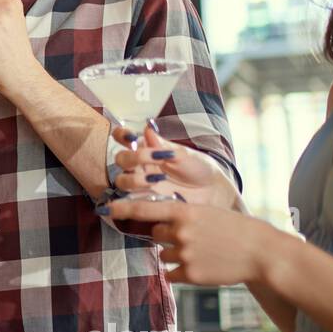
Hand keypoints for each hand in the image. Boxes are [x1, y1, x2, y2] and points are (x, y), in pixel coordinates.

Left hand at [100, 197, 274, 285]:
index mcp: (185, 212)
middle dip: (168, 237)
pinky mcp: (190, 275)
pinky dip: (182, 272)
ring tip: (203, 253)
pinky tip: (204, 266)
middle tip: (192, 239)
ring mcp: (184, 255)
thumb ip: (182, 216)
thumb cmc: (235, 229)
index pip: (144, 209)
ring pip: (164, 256)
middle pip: (155, 235)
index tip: (105, 208)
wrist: (261, 252)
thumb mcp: (208, 213)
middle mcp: (180, 232)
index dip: (122, 208)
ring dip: (177, 255)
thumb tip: (158, 224)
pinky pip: (172, 275)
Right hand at [112, 123, 239, 209]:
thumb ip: (163, 146)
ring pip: (121, 181)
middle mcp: (139, 166)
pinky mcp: (144, 202)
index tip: (131, 137)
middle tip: (155, 158)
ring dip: (134, 179)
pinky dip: (136, 197)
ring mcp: (140, 185)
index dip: (121, 135)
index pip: (124, 138)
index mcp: (147, 149)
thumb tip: (147, 129)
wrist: (213, 191)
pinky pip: (129, 201)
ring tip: (156, 180)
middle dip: (133, 157)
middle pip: (120, 159)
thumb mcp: (184, 155)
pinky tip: (153, 195)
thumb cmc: (199, 168)